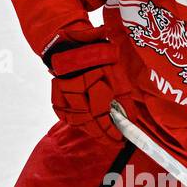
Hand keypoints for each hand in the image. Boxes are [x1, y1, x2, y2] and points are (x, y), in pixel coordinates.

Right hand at [44, 21, 127, 141]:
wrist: (75, 46)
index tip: (120, 139)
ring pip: (77, 122)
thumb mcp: (118, 79)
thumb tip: (129, 122)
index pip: (103, 121)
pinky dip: (78, 121)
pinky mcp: (56, 98)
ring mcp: (63, 98)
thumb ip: (124, 103)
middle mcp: (76, 97)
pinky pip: (67, 116)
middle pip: (89, 124)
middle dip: (102, 134)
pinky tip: (87, 123)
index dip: (112, 133)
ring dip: (90, 129)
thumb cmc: (101, 59)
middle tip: (113, 140)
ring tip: (102, 133)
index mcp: (93, 89)